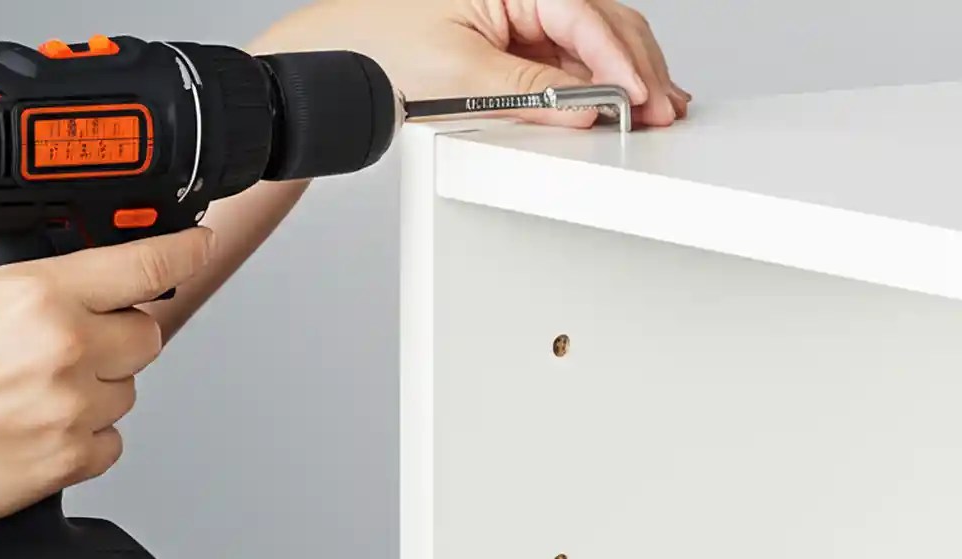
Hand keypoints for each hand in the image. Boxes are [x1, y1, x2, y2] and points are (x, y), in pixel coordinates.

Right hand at [0, 228, 215, 526]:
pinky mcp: (67, 461)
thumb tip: (53, 262)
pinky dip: (87, 435)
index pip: (144, 266)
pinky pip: (111, 442)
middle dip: (120, 334)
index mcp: (39, 296)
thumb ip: (14, 270)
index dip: (182, 253)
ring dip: (98, 387)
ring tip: (35, 392)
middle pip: (147, 334)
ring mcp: (70, 409)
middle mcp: (65, 349)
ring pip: (128, 390)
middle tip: (75, 343)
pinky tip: (40, 428)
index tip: (197, 247)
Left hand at [252, 0, 687, 127]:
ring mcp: (514, 15)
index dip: (619, 60)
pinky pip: (559, 59)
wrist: (328, 64)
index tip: (640, 97)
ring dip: (620, 75)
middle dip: (635, 64)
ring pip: (586, 41)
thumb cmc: (373, 48)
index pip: (583, 15)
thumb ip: (527, 94)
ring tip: (653, 109)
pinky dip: (589, 83)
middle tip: (664, 108)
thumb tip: (582, 109)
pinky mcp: (505, 42)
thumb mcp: (457, 77)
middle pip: (599, 22)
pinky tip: (613, 102)